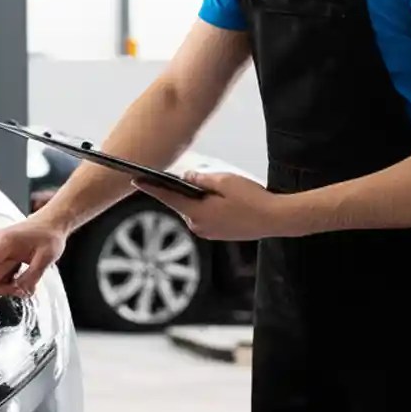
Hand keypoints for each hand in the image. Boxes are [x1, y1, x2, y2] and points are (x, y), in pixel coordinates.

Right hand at [0, 214, 66, 299]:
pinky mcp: (2, 254)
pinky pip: (1, 273)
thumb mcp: (45, 259)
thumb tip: (15, 291)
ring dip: (11, 282)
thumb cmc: (49, 235)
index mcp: (4, 242)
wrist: (53, 222)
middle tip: (28, 283)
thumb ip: (29, 278)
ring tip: (31, 272)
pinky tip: (25, 270)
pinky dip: (13, 278)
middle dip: (7, 285)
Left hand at [132, 171, 299, 240]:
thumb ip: (201, 179)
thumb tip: (186, 177)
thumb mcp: (224, 181)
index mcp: (197, 212)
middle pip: (181, 203)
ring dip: (197, 198)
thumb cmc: (252, 198)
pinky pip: (205, 216)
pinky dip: (207, 206)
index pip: (168, 197)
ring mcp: (208, 232)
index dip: (150, 187)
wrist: (276, 219)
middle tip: (186, 176)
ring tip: (214, 186)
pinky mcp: (218, 234)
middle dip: (182, 190)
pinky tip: (220, 198)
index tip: (134, 180)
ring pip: (194, 210)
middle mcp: (198, 226)